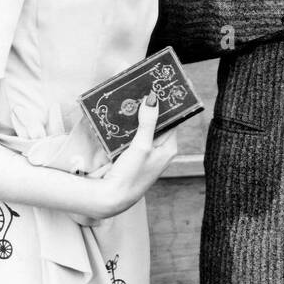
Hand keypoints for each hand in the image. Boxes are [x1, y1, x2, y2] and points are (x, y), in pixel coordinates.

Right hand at [93, 95, 176, 219]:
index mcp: (168, 148)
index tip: (163, 85)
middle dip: (149, 106)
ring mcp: (145, 152)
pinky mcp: (130, 155)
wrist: (110, 198)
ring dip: (136, 114)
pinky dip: (126, 124)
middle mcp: (159, 150)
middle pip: (157, 122)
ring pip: (142, 127)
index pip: (173, 120)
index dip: (168, 103)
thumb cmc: (131, 175)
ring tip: (130, 94)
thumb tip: (153, 99)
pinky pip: (131, 134)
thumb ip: (148, 123)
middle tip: (143, 85)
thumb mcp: (141, 147)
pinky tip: (120, 112)